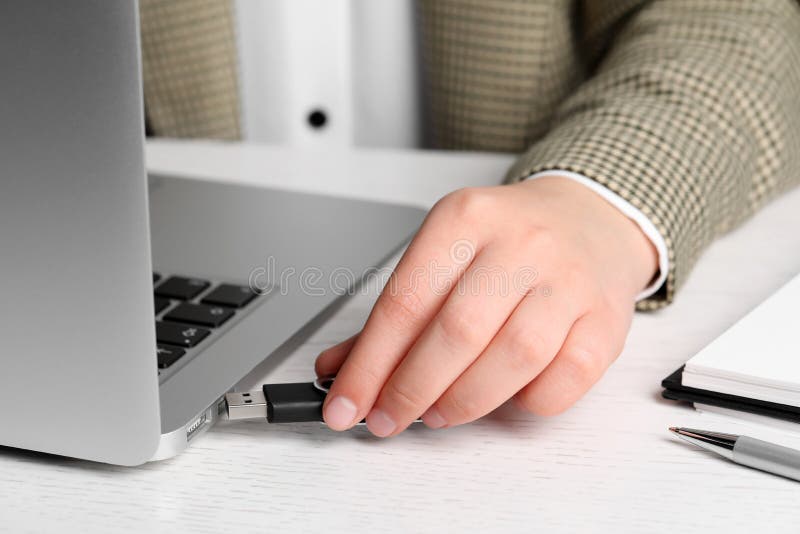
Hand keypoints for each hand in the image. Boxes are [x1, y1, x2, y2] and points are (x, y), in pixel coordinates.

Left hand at [315, 176, 657, 436]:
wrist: (587, 220)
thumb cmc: (508, 243)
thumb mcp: (444, 254)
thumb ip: (394, 314)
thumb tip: (339, 368)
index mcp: (466, 220)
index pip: (405, 301)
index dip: (369, 365)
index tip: (344, 405)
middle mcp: (521, 243)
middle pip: (457, 332)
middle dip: (411, 391)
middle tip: (388, 419)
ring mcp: (569, 280)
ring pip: (513, 356)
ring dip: (464, 401)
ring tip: (440, 413)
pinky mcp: (606, 319)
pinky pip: (565, 379)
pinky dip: (528, 403)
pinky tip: (506, 397)